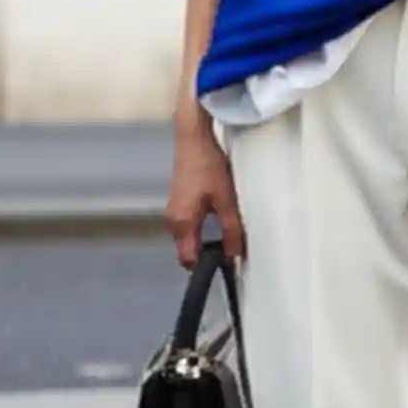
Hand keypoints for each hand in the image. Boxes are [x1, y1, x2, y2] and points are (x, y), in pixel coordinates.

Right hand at [165, 121, 243, 268]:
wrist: (193, 140)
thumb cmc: (209, 168)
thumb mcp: (226, 200)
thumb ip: (231, 230)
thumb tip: (234, 255)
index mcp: (182, 224)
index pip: (188, 261)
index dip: (205, 268)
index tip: (225, 267)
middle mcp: (172, 222)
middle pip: (187, 251)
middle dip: (206, 255)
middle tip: (231, 251)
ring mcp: (173, 212)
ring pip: (187, 239)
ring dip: (204, 241)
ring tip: (227, 236)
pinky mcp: (177, 203)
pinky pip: (187, 226)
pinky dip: (200, 229)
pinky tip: (217, 219)